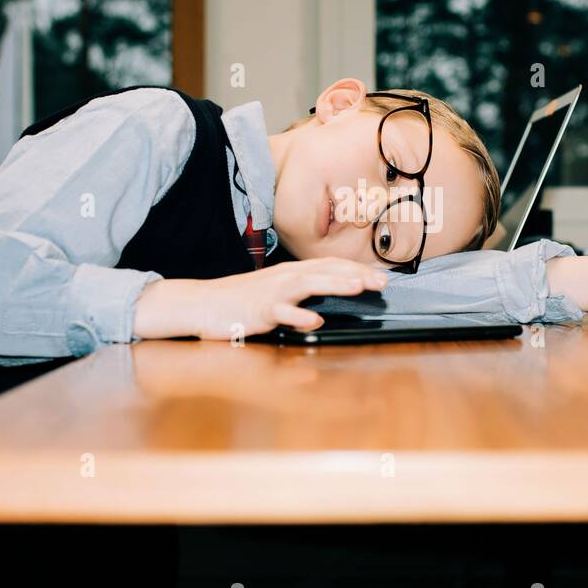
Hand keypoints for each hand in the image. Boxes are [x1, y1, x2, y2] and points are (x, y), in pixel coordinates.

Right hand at [133, 257, 387, 340]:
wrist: (203, 304)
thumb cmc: (242, 300)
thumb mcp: (277, 292)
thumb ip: (304, 292)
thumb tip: (332, 293)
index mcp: (292, 273)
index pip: (330, 266)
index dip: (357, 269)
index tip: (383, 276)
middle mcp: (285, 278)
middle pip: (326, 271)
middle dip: (356, 275)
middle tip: (384, 281)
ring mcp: (272, 293)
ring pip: (308, 285)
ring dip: (334, 284)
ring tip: (359, 287)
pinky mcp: (258, 311)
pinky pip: (280, 313)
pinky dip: (298, 316)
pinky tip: (315, 321)